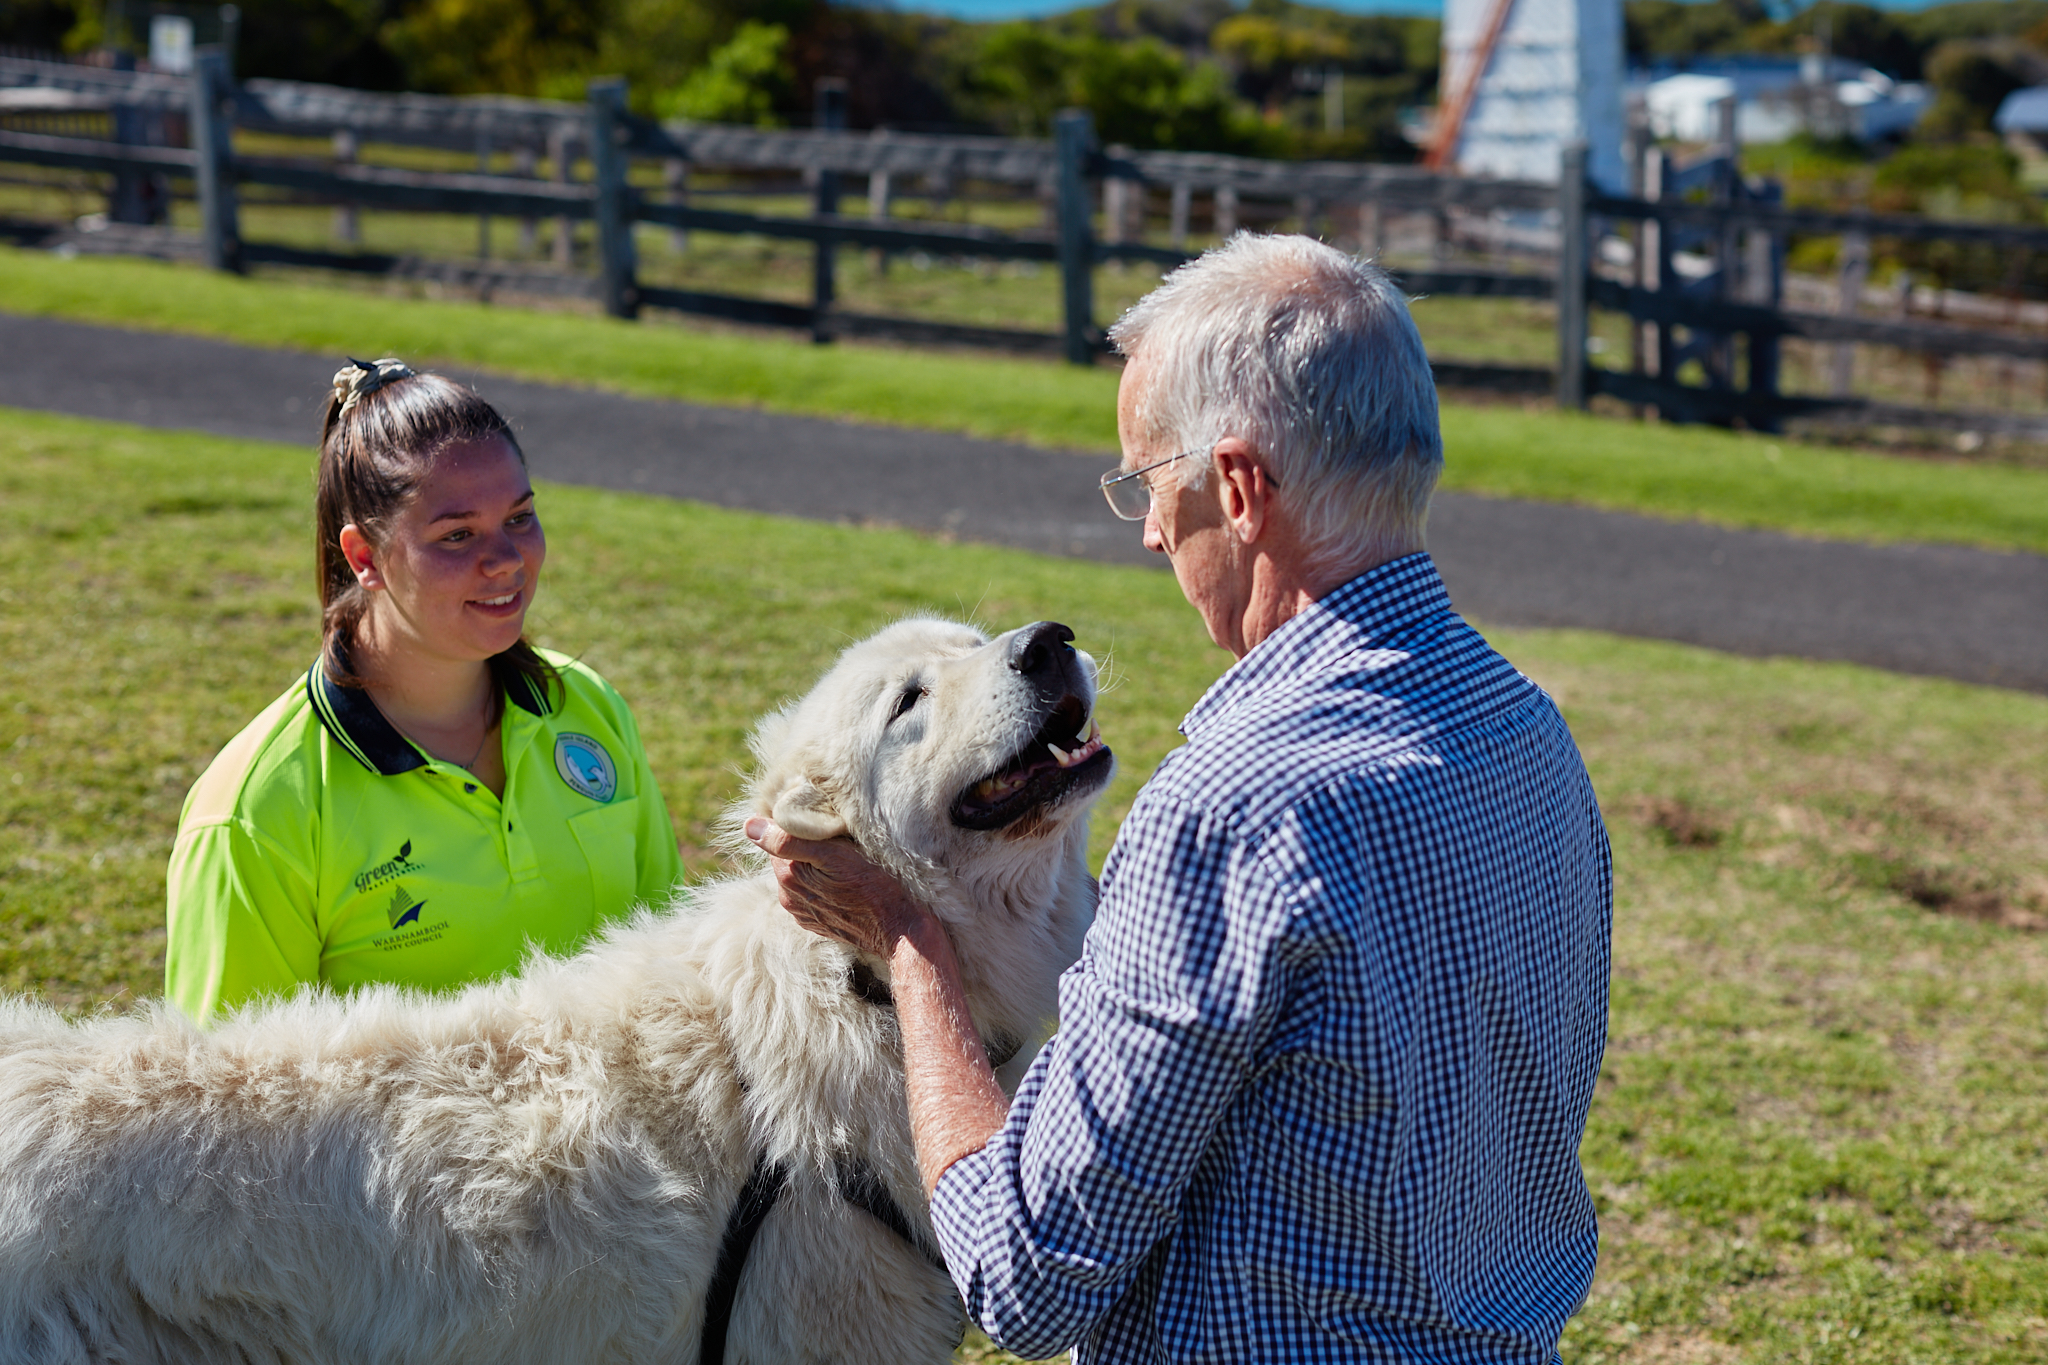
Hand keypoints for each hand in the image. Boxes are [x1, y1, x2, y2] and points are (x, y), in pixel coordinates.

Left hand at [743, 817, 931, 959]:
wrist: (898, 929)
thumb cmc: (873, 886)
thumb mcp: (834, 855)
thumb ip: (788, 841)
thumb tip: (749, 827)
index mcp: (788, 878)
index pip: (777, 838)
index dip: (795, 823)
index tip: (818, 816)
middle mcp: (789, 898)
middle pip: (788, 856)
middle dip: (804, 843)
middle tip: (834, 834)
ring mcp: (804, 913)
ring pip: (801, 874)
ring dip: (814, 863)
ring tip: (842, 856)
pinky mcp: (819, 922)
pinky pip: (813, 892)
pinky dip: (822, 881)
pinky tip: (843, 879)